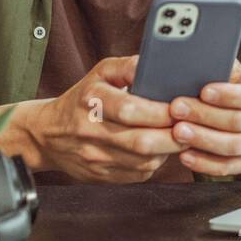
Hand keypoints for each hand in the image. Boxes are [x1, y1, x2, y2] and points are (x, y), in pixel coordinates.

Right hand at [29, 55, 189, 182]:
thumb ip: (128, 66)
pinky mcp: (103, 177)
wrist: (47, 135)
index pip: (130, 109)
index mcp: (91, 100)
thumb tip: (154, 63)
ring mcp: (96, 158)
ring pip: (143, 162)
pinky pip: (138, 174)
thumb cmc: (82, 99)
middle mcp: (91, 132)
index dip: (160, 112)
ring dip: (169, 151)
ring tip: (182, 136)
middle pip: (140, 141)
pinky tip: (162, 149)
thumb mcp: (100, 73)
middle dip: (173, 135)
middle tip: (192, 126)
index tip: (181, 107)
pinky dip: (156, 163)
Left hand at [168, 58, 240, 175]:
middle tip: (176, 108)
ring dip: (203, 139)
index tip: (204, 90)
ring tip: (177, 131)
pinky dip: (204, 163)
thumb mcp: (236, 75)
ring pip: (232, 146)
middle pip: (238, 121)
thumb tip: (195, 54)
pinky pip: (226, 167)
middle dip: (205, 115)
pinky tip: (184, 155)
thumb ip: (221, 66)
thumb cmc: (238, 91)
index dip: (229, 95)